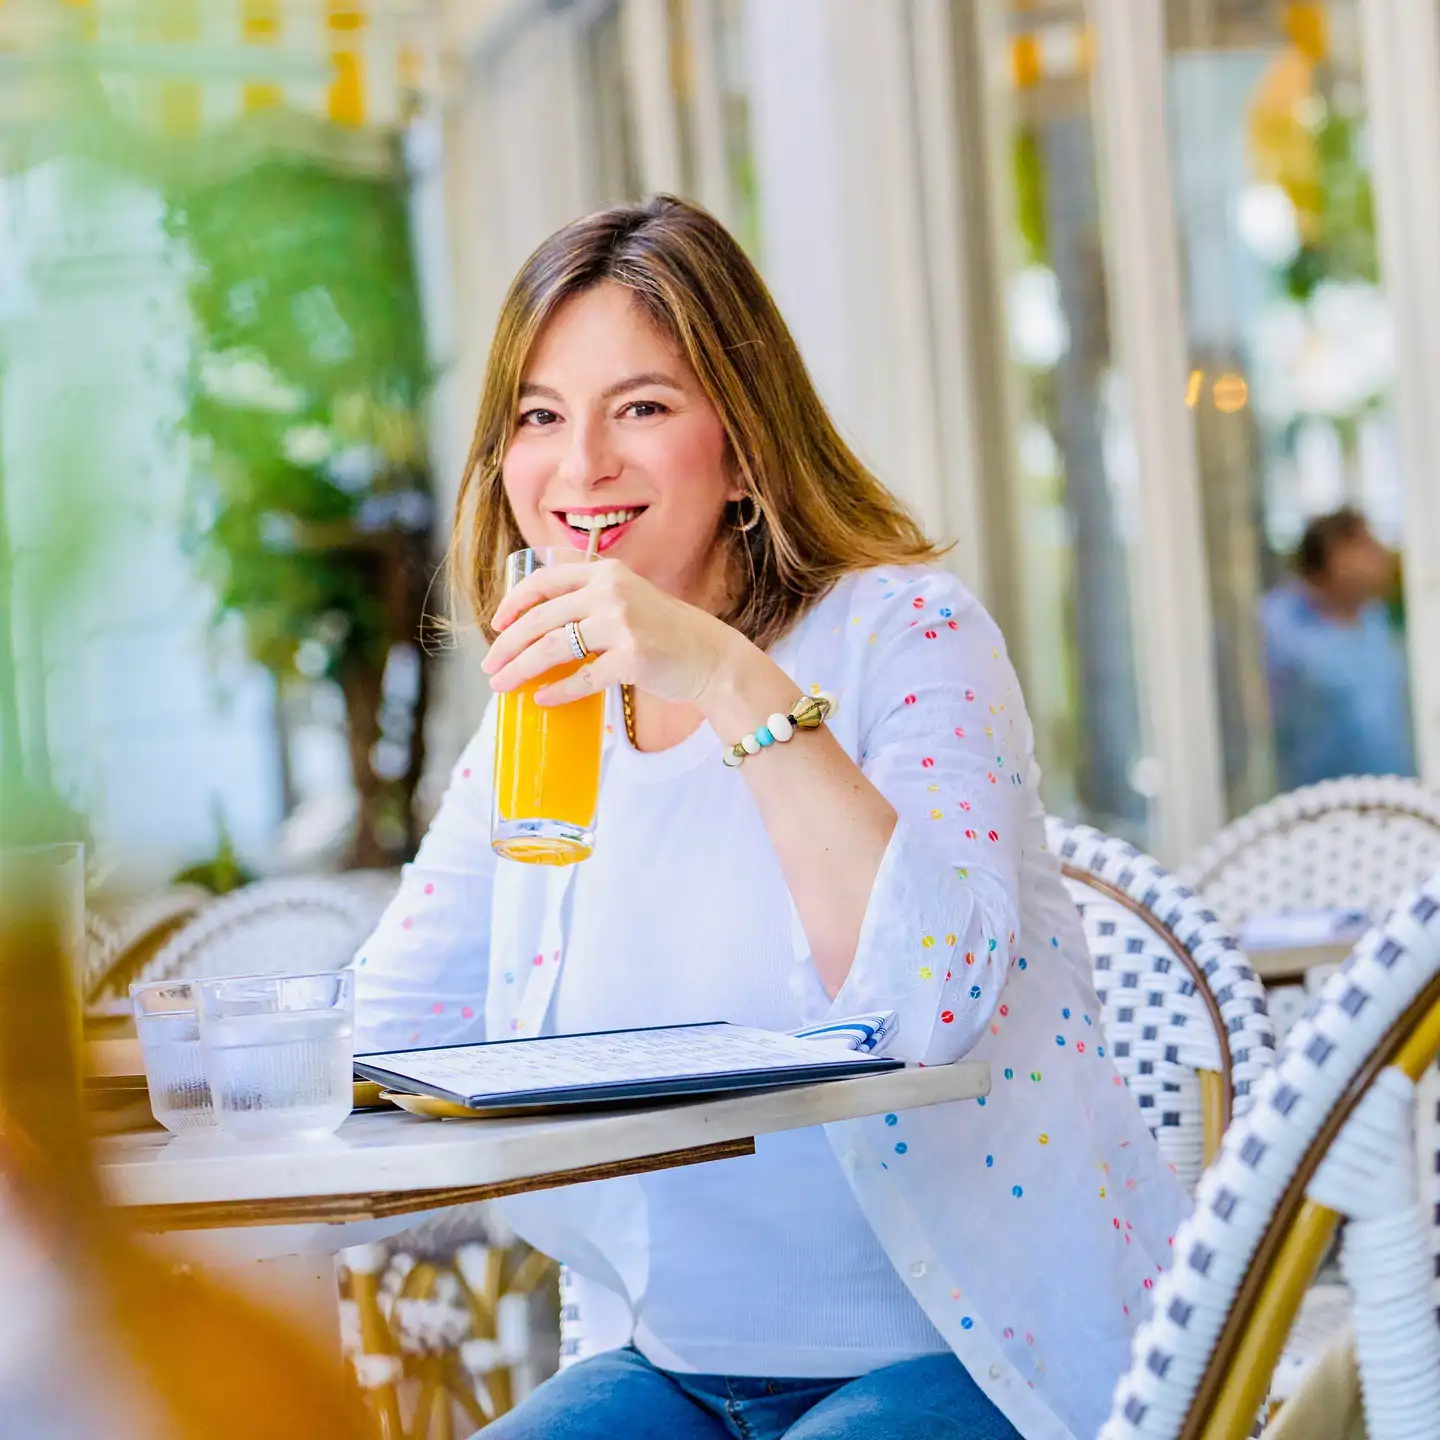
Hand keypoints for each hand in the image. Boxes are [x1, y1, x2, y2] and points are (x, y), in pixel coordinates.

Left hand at [482, 558, 745, 706]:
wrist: (711, 657)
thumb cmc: (666, 633)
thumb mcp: (629, 599)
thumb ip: (591, 601)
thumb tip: (537, 628)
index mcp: (606, 572)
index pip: (545, 581)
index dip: (514, 603)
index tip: (497, 625)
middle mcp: (611, 592)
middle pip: (540, 619)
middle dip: (507, 645)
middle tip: (489, 667)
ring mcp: (622, 623)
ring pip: (553, 647)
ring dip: (521, 669)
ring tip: (503, 686)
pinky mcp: (633, 657)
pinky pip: (583, 677)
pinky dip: (557, 690)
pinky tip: (541, 698)